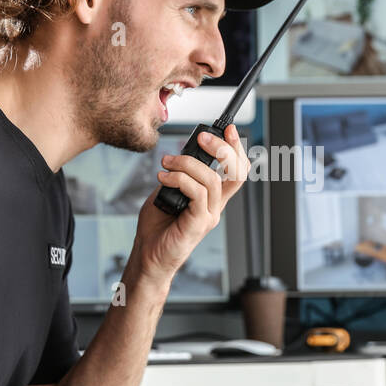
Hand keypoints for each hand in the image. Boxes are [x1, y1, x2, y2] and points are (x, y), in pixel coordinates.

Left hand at [132, 124, 249, 283]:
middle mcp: (215, 206)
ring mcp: (209, 216)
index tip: (227, 129)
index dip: (236, 148)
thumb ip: (178, 175)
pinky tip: (164, 177)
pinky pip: (197, 193)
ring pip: (212, 179)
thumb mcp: (167, 192)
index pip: (236, 170)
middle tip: (201, 138)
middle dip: (223, 148)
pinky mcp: (198, 224)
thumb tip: (178, 156)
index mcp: (211, 198)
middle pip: (237, 173)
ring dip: (187, 164)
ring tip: (166, 163)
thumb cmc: (156, 227)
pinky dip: (180, 179)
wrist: (148, 256)